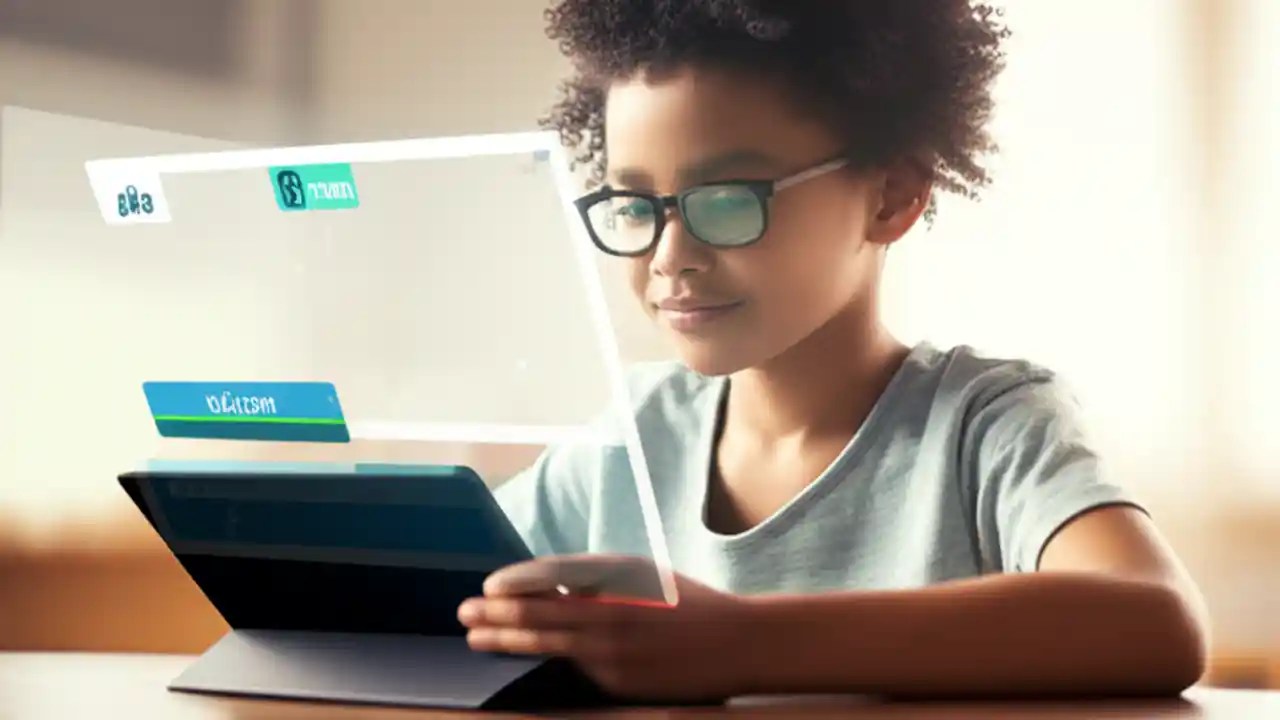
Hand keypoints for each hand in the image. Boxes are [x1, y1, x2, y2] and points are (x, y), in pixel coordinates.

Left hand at [458, 554, 754, 702]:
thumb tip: (546, 590)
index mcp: (614, 585)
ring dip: (507, 641)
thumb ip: (593, 582)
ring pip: (548, 646)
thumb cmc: (683, 603)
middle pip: (538, 617)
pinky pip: (574, 669)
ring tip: (479, 638)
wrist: (734, 643)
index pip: (549, 582)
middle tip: (465, 614)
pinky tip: (521, 659)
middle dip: (496, 616)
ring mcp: (611, 656)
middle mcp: (609, 618)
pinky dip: (546, 660)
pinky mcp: (617, 685)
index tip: (487, 589)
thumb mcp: (638, 576)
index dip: (513, 586)